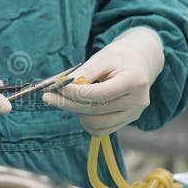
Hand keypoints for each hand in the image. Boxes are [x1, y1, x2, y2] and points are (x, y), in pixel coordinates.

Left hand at [43, 27, 164, 135]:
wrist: (139, 62)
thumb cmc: (118, 57)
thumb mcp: (102, 58)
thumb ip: (84, 74)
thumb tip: (61, 86)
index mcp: (134, 81)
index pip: (98, 94)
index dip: (73, 92)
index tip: (55, 87)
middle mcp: (137, 102)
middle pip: (95, 110)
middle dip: (67, 103)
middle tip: (48, 96)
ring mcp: (133, 114)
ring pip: (96, 124)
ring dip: (76, 113)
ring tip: (67, 99)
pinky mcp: (127, 121)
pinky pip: (101, 130)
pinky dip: (85, 121)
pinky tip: (79, 107)